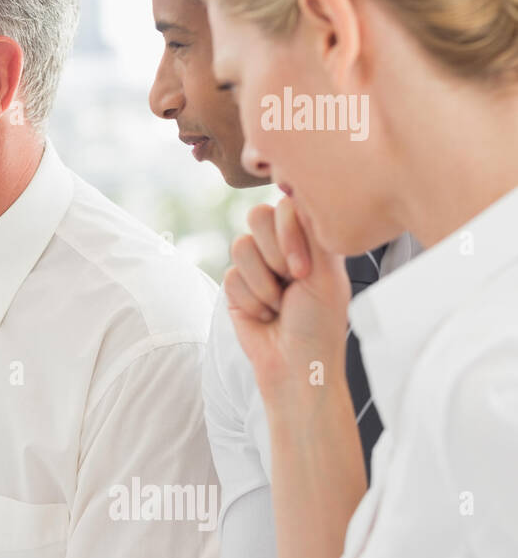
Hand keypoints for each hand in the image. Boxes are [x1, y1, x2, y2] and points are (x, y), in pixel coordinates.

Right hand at [223, 197, 350, 395]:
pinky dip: (249, 299)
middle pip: (257, 216)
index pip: (287, 205)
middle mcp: (282, 247)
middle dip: (273, 255)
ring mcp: (258, 265)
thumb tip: (296, 193)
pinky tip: (264, 314)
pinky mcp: (237, 285)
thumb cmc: (319, 324)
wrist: (295, 363)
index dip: (288, 232)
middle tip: (291, 282)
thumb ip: (312, 230)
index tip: (302, 268)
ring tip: (278, 304)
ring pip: (241, 246)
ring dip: (262, 283)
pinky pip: (230, 275)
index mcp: (310, 239)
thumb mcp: (327, 273)